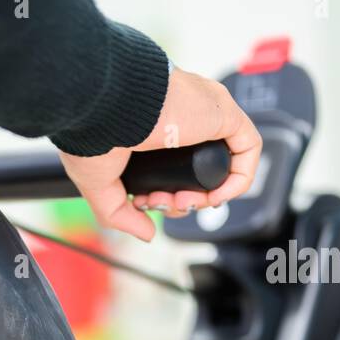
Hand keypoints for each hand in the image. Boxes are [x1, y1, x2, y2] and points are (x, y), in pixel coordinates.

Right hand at [59, 67, 262, 240]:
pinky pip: (247, 148)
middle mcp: (181, 116)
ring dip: (207, 194)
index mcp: (152, 125)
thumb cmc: (92, 133)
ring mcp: (203, 113)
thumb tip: (148, 233)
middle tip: (163, 203)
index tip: (146, 202)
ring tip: (183, 202)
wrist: (103, 106)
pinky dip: (237, 179)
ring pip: (221, 161)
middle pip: (196, 168)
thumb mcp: (98, 186)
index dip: (163, 193)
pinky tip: (212, 196)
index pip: (172, 165)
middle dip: (181, 198)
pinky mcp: (223, 113)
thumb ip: (120, 215)